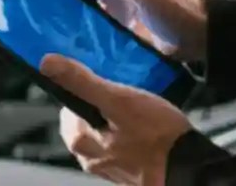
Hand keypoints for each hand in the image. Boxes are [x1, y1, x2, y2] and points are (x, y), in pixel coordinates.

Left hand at [42, 54, 193, 185]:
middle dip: (101, 102)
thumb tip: (47, 63)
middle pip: (85, 118)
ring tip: (138, 107)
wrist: (188, 168)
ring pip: (104, 132)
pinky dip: (128, 133)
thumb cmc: (155, 134)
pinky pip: (120, 144)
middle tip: (124, 91)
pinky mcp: (128, 172)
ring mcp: (108, 168)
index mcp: (79, 140)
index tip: (106, 81)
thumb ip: (82, 82)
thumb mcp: (117, 99)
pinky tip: (146, 126)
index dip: (86, 88)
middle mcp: (88, 158)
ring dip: (116, 118)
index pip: (68, 104)